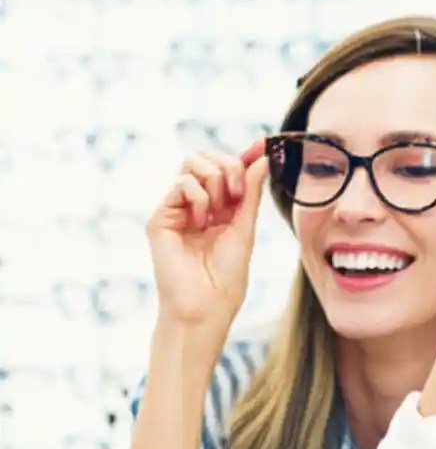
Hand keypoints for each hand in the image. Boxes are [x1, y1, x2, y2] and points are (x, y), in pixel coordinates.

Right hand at [147, 140, 270, 326]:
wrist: (206, 304)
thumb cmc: (227, 275)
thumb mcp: (245, 227)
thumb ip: (250, 192)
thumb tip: (262, 158)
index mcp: (218, 208)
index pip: (227, 170)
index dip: (244, 155)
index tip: (262, 143)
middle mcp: (195, 205)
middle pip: (206, 158)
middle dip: (229, 166)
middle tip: (238, 194)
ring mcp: (176, 209)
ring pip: (191, 163)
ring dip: (215, 180)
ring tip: (221, 210)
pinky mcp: (160, 217)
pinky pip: (180, 184)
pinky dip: (199, 197)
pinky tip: (202, 222)